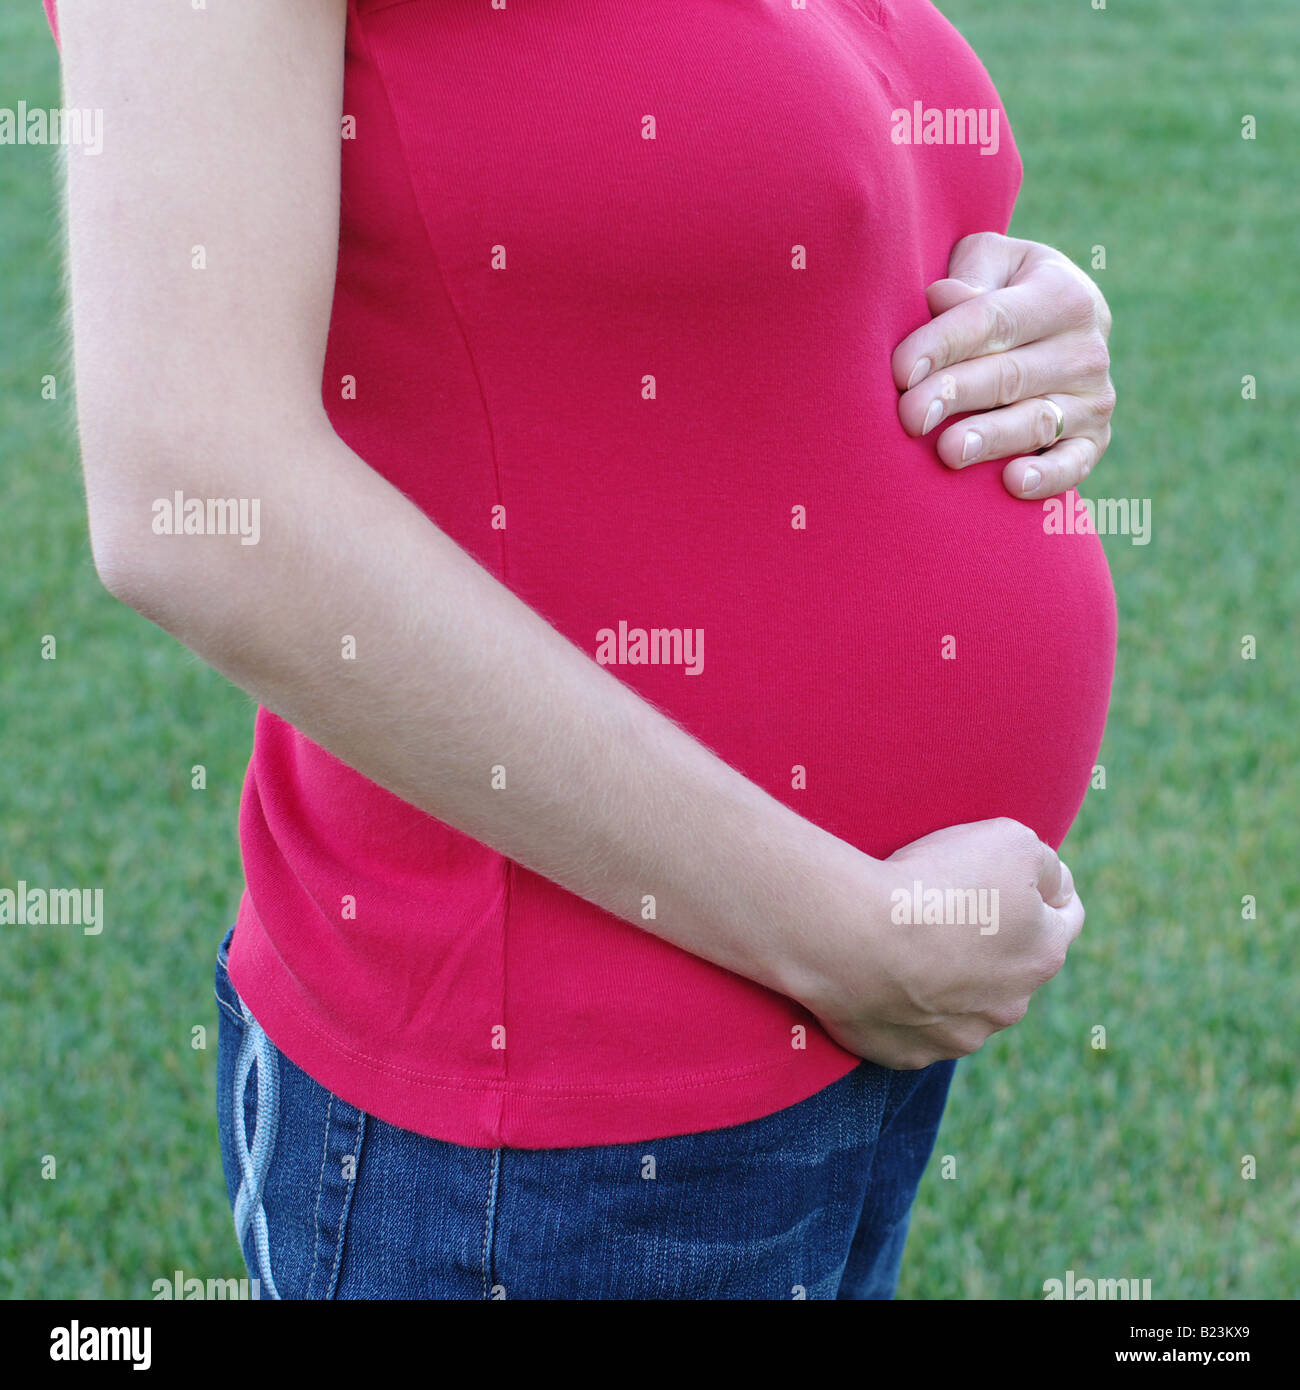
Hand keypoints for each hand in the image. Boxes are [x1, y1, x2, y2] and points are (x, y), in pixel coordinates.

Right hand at [803, 818, 1084, 1068]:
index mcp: (1043, 955)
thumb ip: (1045, 863)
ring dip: (947, 976)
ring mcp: (959, 1037)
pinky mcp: (910, 1054)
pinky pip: (913, 1026)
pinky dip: (902, 1002)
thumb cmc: (936, 882)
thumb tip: (1052, 883)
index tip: (1012, 872)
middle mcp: (1009, 1006)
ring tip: (906, 941)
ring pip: (963, 1002)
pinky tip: (880, 973)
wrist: (856, 935)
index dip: (1044, 888)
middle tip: (947, 904)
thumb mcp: (1012, 841)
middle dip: (990, 937)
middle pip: (1010, 964)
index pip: (1066, 916)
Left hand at [891, 232, 1115, 499]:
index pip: (993, 321)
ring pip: (1036, 421)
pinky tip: (1013, 483)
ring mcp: (1093, 398)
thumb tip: (942, 296)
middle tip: (910, 416)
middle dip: (955, 395)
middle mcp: (1086, 348)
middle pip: (1010, 375)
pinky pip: (1073, 464)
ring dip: (992, 438)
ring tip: (949, 451)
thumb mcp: (991, 264)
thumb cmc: (1004, 290)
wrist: (1057, 324)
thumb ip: (969, 275)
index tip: (901, 371)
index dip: (944, 345)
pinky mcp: (1093, 440)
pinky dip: (1048, 477)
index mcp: (1062, 294)